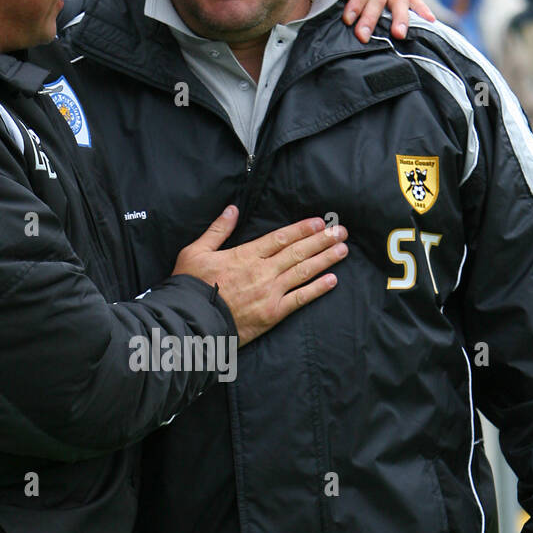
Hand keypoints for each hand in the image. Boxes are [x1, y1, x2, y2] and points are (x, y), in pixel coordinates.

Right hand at [173, 207, 347, 345]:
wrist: (191, 322)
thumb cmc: (190, 287)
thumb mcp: (196, 252)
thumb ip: (217, 230)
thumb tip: (232, 209)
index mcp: (245, 255)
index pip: (280, 238)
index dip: (302, 229)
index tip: (319, 222)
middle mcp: (263, 271)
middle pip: (298, 252)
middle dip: (321, 240)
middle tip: (340, 231)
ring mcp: (270, 292)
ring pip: (303, 272)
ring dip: (325, 260)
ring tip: (343, 250)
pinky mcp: (272, 313)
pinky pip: (300, 299)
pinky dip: (317, 289)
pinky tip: (332, 280)